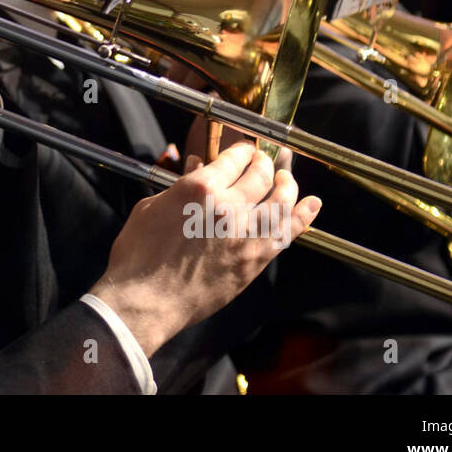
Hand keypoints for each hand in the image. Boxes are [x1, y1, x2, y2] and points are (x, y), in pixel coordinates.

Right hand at [90, 141, 319, 356]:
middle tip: (264, 161)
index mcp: (200, 188)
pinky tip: (312, 205)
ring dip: (288, 184)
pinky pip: (287, 233)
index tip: (245, 150)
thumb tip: (196, 167)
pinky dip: (303, 216)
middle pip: (261, 175)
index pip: (235, 158)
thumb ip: (179, 185)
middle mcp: (229, 207)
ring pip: (282, 201)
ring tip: (286, 177)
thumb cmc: (139, 255)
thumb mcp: (151, 208)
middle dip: (264, 163)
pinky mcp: (254, 262)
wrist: (146, 301)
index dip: (243, 150)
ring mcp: (246, 236)